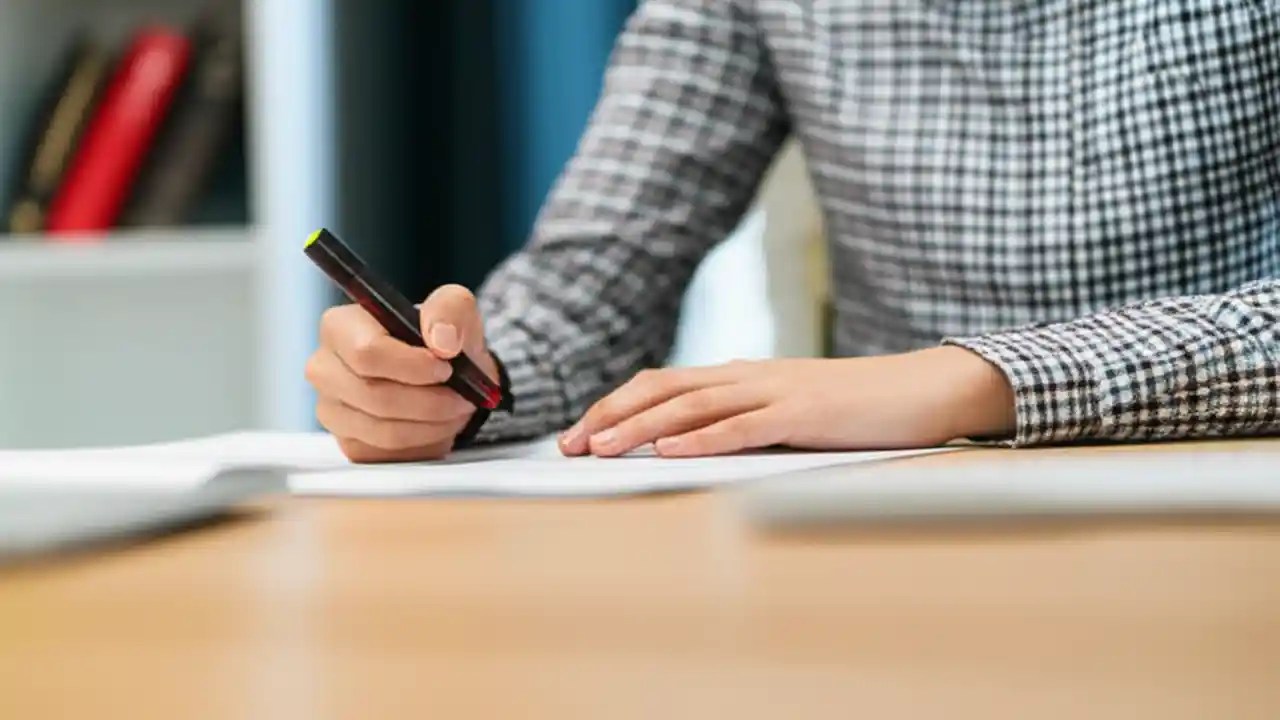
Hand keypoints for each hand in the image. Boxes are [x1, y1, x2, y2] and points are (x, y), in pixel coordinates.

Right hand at [305, 285, 498, 462]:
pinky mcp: (349, 444)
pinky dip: (425, 443)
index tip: (445, 369)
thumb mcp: (454, 309)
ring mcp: (332, 411)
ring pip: (385, 431)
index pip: (366, 353)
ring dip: (433, 424)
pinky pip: (390, 454)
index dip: (412, 366)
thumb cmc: (438, 338)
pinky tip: (438, 425)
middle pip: (375, 396)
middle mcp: (324, 369)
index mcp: (339, 327)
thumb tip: (443, 340)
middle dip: (430, 401)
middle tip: (463, 397)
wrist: (442, 375)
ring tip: (456, 409)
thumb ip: (450, 311)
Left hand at [558, 347, 1014, 457]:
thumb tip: (693, 439)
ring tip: (602, 449)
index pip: (661, 384)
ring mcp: (775, 390)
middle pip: (662, 389)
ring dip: (641, 428)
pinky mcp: (803, 412)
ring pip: (691, 406)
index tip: (578, 435)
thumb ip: (743, 419)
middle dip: (610, 416)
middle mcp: (748, 375)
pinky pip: (743, 425)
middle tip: (569, 445)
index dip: (614, 406)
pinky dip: (702, 438)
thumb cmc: (855, 409)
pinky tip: (670, 452)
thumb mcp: (787, 411)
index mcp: (741, 375)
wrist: (922, 390)